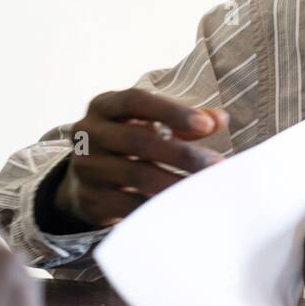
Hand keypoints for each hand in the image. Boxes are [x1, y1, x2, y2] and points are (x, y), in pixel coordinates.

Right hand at [54, 88, 227, 227]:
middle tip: (216, 165)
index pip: (135, 101)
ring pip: (136, 175)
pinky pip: (129, 205)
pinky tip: (183, 204)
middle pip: (138, 140)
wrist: (85, 182)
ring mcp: (86, 167)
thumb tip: (219, 119)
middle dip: (182, 154)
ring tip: (205, 187)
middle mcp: (88, 133)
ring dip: (176, 182)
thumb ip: (184, 120)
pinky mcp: (90, 199)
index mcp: (104, 105)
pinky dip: (159, 205)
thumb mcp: (149, 122)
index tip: (207, 126)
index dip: (172, 112)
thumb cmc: (129, 143)